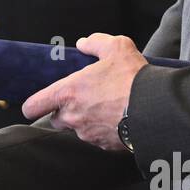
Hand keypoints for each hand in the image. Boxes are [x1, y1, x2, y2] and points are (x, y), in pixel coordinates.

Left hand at [22, 33, 146, 150]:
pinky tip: (118, 119)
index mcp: (68, 93)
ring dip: (86, 120)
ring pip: (78, 129)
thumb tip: (83, 43)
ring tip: (105, 107)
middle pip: (56, 119)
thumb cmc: (132, 78)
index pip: (33, 106)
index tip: (37, 104)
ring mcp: (88, 134)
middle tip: (82, 99)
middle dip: (65, 111)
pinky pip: (97, 139)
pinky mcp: (105, 146)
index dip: (33, 105)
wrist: (156, 109)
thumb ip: (96, 43)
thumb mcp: (116, 47)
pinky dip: (103, 131)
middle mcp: (73, 117)